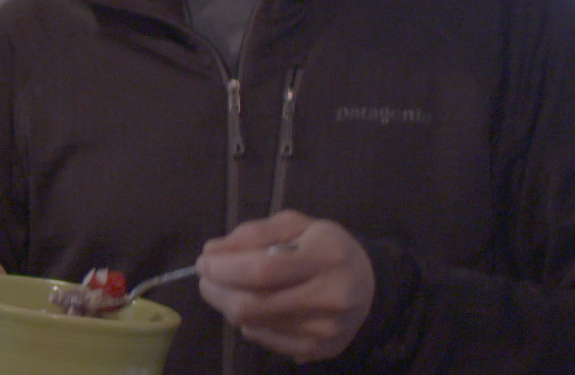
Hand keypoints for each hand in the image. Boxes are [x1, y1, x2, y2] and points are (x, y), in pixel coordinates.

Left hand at [195, 210, 373, 363]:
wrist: (370, 285)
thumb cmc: (325, 246)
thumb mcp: (295, 224)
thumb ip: (253, 234)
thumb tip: (213, 251)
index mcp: (326, 256)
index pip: (262, 270)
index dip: (224, 268)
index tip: (204, 260)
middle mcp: (330, 298)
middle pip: (253, 305)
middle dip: (217, 290)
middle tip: (206, 276)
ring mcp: (325, 331)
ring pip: (253, 325)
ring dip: (228, 305)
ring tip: (227, 287)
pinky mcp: (318, 351)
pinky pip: (264, 340)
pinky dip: (248, 322)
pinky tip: (255, 305)